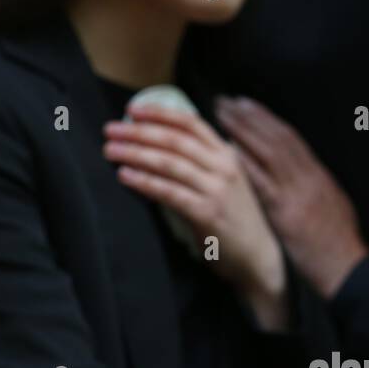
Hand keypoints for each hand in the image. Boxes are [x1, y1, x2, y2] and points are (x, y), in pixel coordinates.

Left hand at [105, 103, 288, 330]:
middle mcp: (223, 168)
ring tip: (111, 151)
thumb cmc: (235, 220)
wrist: (258, 256)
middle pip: (174, 140)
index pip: (190, 123)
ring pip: (169, 163)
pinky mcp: (207, 213)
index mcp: (227, 155)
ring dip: (135, 154)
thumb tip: (161, 146)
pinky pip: (169, 192)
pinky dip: (144, 182)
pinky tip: (125, 176)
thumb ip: (203, 163)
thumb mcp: (226, 182)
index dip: (159, 114)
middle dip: (138, 132)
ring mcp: (216, 190)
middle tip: (110, 131)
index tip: (132, 111)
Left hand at [216, 96, 367, 299]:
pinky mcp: (286, 214)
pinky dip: (245, 163)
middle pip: (277, 137)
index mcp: (321, 177)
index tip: (248, 104)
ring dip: (243, 130)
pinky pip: (262, 183)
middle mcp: (310, 178)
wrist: (347, 270)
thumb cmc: (339, 248)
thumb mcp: (335, 209)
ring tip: (222, 114)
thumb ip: (318, 191)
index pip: (292, 138)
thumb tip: (304, 178)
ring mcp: (298, 194)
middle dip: (251, 116)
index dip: (267, 118)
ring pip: (269, 151)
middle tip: (227, 100)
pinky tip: (228, 149)